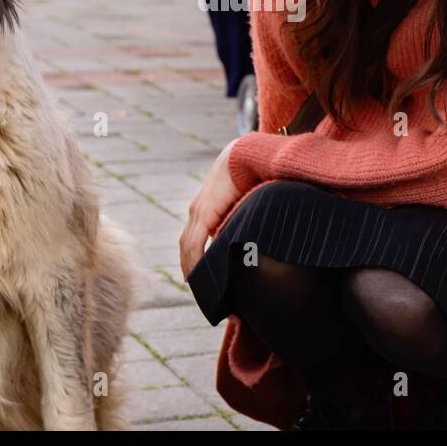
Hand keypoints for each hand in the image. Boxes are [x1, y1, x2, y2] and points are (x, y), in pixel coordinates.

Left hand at [179, 141, 241, 279]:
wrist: (244, 155)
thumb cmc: (250, 175)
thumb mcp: (245, 204)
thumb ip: (244, 220)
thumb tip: (258, 236)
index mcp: (206, 210)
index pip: (195, 241)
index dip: (197, 261)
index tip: (204, 280)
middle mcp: (197, 212)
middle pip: (187, 247)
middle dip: (192, 269)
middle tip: (201, 290)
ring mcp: (197, 211)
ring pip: (188, 248)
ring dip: (191, 269)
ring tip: (200, 288)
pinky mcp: (203, 212)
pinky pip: (194, 243)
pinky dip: (194, 260)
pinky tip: (197, 275)